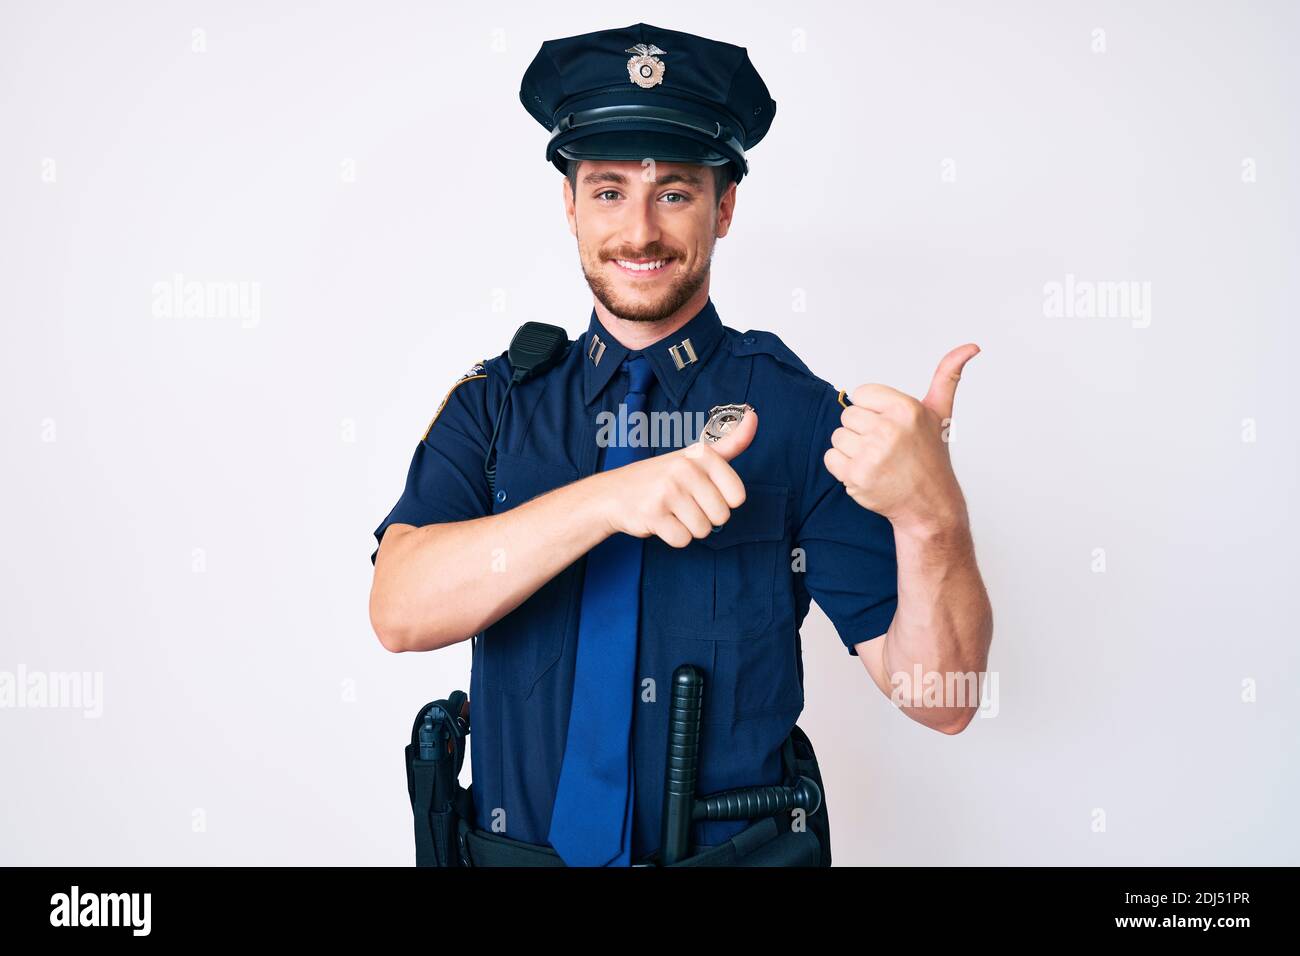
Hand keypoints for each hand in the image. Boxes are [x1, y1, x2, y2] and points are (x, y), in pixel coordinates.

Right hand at [597, 408, 757, 547]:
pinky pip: (682, 540)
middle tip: (683, 504)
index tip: (702, 491)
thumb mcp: (695, 456)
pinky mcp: (653, 513)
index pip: (738, 496)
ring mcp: (667, 490)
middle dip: (705, 517)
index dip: (722, 501)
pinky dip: (673, 537)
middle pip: (721, 516)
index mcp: (700, 454)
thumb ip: (730, 442)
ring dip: (688, 528)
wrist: (613, 494)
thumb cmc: (661, 477)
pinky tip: (660, 521)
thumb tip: (754, 417)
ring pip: (703, 530)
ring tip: (671, 511)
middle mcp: (685, 468)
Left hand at [823, 344, 978, 534]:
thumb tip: (972, 346)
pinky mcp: (857, 476)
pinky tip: (866, 472)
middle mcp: (889, 429)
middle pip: (848, 415)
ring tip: (877, 460)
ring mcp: (871, 454)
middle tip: (884, 447)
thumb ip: (947, 376)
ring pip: (838, 437)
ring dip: (852, 450)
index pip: (861, 393)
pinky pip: (830, 458)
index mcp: (906, 408)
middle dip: (862, 431)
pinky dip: (842, 468)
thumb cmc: (930, 457)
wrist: (929, 505)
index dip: (872, 409)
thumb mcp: (940, 413)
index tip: (889, 426)